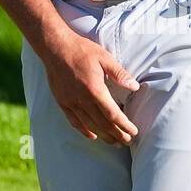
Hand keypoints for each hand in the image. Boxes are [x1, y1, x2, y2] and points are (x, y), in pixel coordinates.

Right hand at [40, 29, 140, 144]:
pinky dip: (84, 131)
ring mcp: (71, 102)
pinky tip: (93, 136)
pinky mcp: (62, 102)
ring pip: (90, 125)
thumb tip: (135, 86)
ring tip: (114, 142)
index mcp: (95, 90)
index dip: (124, 125)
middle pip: (103, 123)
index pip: (113, 114)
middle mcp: (82, 100)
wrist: (55, 47)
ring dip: (104, 136)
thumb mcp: (105, 58)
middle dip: (117, 134)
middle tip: (128, 141)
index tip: (134, 132)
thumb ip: (119, 74)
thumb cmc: (81, 50)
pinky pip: (74, 121)